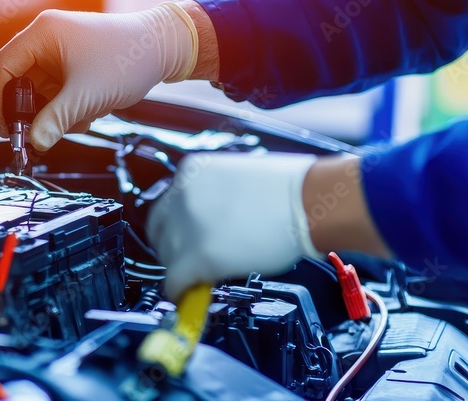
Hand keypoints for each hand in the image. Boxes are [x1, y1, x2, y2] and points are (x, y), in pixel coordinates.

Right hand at [0, 3, 198, 150]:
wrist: (164, 48)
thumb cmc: (128, 59)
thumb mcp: (87, 95)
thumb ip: (55, 120)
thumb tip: (33, 144)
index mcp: (41, 34)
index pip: (0, 68)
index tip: (7, 130)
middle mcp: (45, 40)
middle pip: (17, 82)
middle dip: (30, 113)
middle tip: (36, 138)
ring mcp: (58, 53)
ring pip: (38, 93)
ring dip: (54, 113)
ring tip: (79, 120)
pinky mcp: (72, 65)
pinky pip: (56, 93)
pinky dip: (67, 108)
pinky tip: (88, 114)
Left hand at [147, 152, 320, 299]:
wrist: (309, 201)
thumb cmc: (289, 189)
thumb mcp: (236, 177)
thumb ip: (213, 196)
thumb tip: (208, 222)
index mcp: (192, 171)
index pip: (166, 206)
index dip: (174, 228)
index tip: (182, 240)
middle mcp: (182, 195)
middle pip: (159, 231)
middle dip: (172, 248)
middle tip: (189, 261)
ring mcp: (188, 225)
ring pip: (167, 257)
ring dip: (179, 269)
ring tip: (196, 278)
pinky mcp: (199, 255)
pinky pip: (175, 280)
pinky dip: (179, 291)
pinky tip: (188, 295)